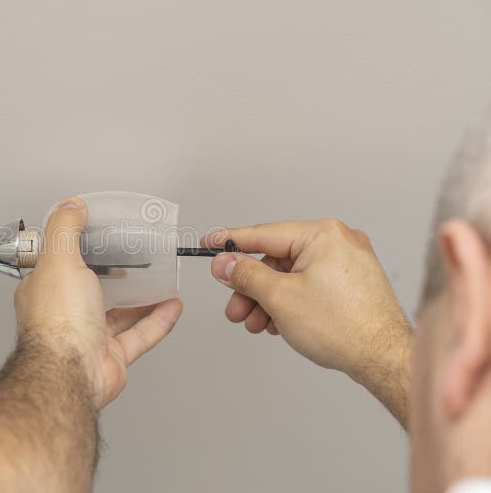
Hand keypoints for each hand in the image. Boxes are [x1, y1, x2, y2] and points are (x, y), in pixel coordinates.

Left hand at [15, 196, 182, 408]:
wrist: (69, 375)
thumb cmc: (57, 324)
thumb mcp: (58, 259)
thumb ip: (64, 228)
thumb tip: (70, 205)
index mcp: (44, 290)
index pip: (57, 263)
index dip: (75, 247)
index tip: (96, 233)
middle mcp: (63, 314)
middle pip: (90, 288)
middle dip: (112, 273)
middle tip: (133, 256)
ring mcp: (87, 337)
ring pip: (117, 313)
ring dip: (139, 296)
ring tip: (158, 279)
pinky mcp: (111, 356)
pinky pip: (139, 335)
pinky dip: (157, 320)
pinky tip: (171, 306)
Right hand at [203, 219, 411, 424]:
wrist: (385, 359)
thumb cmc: (345, 328)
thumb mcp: (280, 298)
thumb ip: (246, 275)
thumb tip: (225, 263)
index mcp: (322, 234)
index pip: (264, 234)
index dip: (231, 242)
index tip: (209, 243)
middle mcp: (338, 242)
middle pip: (276, 260)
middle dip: (251, 287)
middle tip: (234, 307)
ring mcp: (347, 263)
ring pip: (291, 276)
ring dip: (268, 300)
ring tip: (255, 323)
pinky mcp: (350, 283)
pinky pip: (308, 285)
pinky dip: (289, 302)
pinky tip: (278, 323)